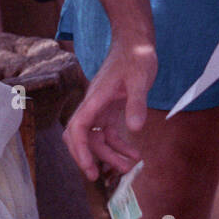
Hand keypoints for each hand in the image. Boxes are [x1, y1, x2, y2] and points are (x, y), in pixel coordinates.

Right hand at [63, 36, 156, 179]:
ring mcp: (101, 107)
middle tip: (100, 176)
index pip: (78, 128)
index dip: (80, 150)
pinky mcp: (110, 108)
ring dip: (108, 155)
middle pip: (81, 137)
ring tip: (128, 168)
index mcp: (95, 98)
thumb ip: (137, 103)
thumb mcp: (140, 79)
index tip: (89, 168)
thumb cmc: (135, 56)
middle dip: (88, 157)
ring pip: (95, 137)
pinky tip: (134, 153)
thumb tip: (135, 128)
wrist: (135, 42)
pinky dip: (118, 145)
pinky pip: (108, 132)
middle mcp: (93, 105)